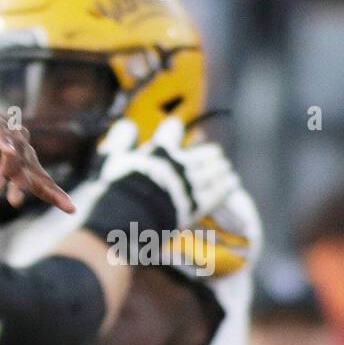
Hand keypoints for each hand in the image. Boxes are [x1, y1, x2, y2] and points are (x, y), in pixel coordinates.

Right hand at [0, 105, 73, 244]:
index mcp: (19, 166)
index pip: (40, 182)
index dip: (55, 194)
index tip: (71, 209)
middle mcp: (18, 147)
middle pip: (28, 168)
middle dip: (24, 185)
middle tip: (15, 202)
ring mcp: (7, 131)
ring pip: (15, 150)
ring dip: (8, 166)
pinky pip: (0, 129)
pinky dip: (4, 139)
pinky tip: (8, 150)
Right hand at [94, 117, 243, 228]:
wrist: (128, 218)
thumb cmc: (115, 190)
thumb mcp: (110, 160)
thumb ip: (120, 140)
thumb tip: (127, 125)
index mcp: (158, 151)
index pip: (171, 130)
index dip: (173, 128)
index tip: (175, 128)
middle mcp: (179, 164)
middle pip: (202, 152)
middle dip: (209, 152)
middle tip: (215, 153)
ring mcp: (190, 184)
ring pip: (215, 170)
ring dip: (221, 167)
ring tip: (226, 167)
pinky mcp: (198, 205)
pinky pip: (220, 191)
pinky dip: (227, 185)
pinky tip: (232, 182)